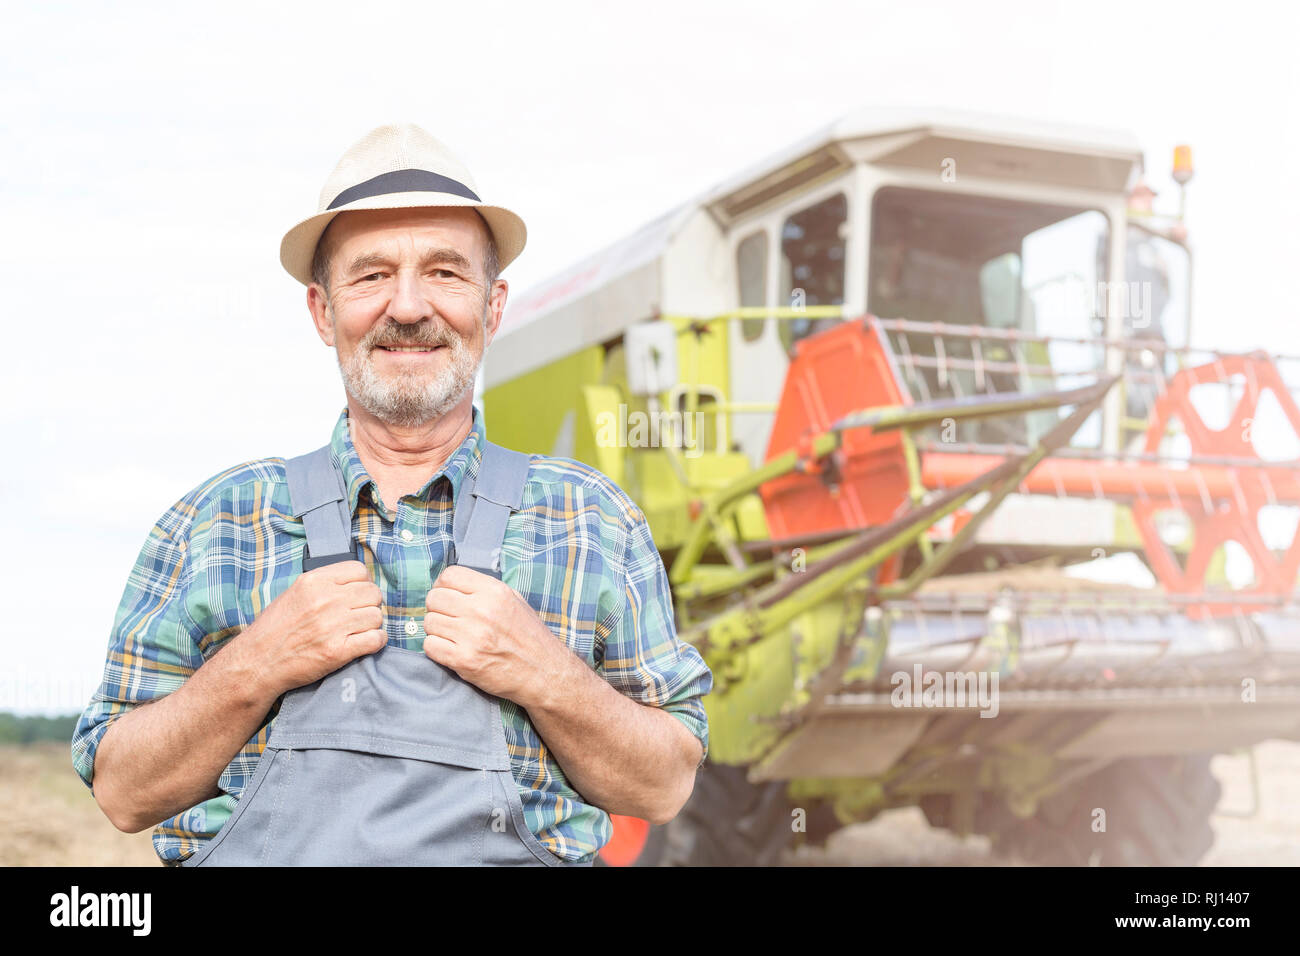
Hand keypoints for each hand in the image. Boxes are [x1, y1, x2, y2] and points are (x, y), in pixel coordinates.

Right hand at [240, 560, 385, 697]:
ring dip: (371, 625)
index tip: (358, 594)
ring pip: (377, 616)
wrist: (257, 662)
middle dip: (369, 604)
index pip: (359, 570)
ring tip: (357, 631)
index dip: (363, 582)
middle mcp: (326, 600)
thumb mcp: (294, 593)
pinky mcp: (338, 651)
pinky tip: (364, 643)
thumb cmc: (275, 629)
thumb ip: (324, 584)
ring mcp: (333, 625)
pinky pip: (376, 639)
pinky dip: (375, 642)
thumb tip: (355, 583)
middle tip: (358, 616)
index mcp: (314, 581)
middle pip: (373, 593)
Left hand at [422, 564, 573, 705]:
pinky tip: (451, 650)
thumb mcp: (514, 601)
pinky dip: (436, 649)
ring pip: (429, 622)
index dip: (443, 585)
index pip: (449, 575)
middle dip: (438, 608)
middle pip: (434, 598)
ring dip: (437, 630)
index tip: (447, 595)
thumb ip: (485, 590)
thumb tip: (453, 585)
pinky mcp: (464, 660)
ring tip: (453, 636)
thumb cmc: (529, 638)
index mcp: (494, 592)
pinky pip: (430, 646)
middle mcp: (482, 610)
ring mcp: (471, 636)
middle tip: (449, 619)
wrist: (544, 673)